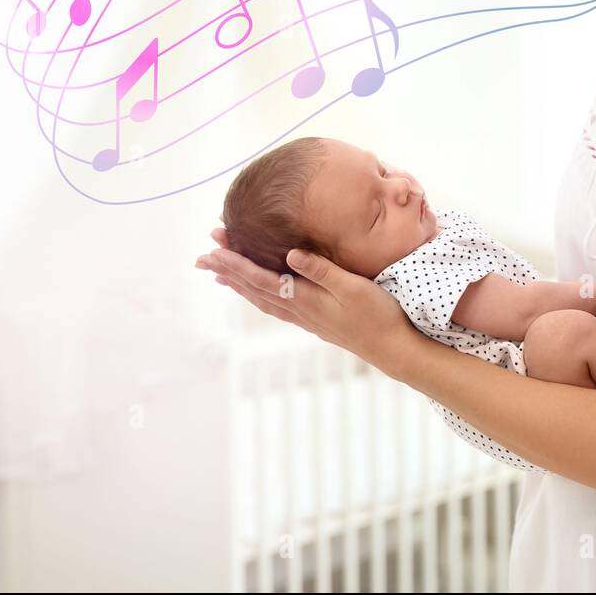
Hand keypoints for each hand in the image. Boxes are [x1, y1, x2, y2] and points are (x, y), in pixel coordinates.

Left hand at [194, 226, 416, 376]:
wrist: (393, 348)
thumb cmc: (377, 315)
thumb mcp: (353, 287)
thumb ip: (322, 269)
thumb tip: (290, 253)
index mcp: (303, 298)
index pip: (259, 276)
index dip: (235, 260)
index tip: (213, 245)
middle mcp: (298, 310)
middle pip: (253, 288)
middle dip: (227, 270)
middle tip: (203, 256)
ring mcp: (305, 318)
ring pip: (261, 299)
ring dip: (238, 285)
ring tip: (219, 275)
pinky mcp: (314, 321)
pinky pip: (275, 306)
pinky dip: (258, 296)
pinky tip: (258, 294)